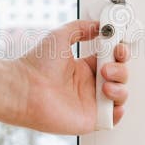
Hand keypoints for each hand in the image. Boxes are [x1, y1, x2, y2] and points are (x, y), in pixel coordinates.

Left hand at [13, 20, 130, 134]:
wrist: (23, 88)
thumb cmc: (36, 65)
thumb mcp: (60, 36)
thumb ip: (80, 28)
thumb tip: (98, 25)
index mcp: (83, 67)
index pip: (111, 60)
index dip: (119, 53)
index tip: (117, 45)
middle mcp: (88, 85)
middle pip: (119, 76)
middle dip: (120, 68)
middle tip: (107, 65)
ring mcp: (90, 102)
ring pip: (120, 95)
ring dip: (120, 86)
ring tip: (105, 82)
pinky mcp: (90, 118)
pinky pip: (113, 118)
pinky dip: (117, 110)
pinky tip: (108, 98)